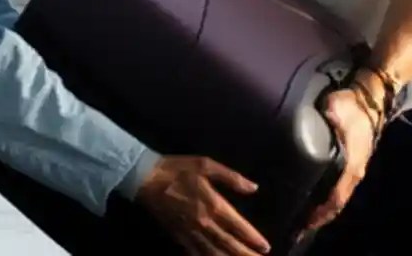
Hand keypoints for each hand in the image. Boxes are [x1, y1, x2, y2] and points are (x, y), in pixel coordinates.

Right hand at [136, 155, 270, 254]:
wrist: (146, 178)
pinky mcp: (178, 236)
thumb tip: (253, 188)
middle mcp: (204, 223)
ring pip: (213, 252)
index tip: (265, 246)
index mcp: (213, 204)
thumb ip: (232, 178)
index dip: (252, 238)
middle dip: (245, 254)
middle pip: (229, 244)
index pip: (238, 226)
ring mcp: (190, 232)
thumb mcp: (206, 165)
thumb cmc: (178, 169)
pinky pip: (195, 253)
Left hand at [298, 86, 378, 241]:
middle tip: (299, 227)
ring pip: (340, 198)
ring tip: (305, 218)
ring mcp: (356, 169)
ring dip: (325, 210)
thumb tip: (329, 112)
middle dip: (320, 217)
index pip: (336, 197)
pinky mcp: (353, 164)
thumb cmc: (353, 105)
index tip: (305, 222)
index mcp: (351, 164)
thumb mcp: (339, 105)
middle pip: (337, 203)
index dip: (321, 212)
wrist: (370, 99)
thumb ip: (333, 111)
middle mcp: (354, 172)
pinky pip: (341, 189)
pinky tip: (316, 199)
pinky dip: (329, 199)